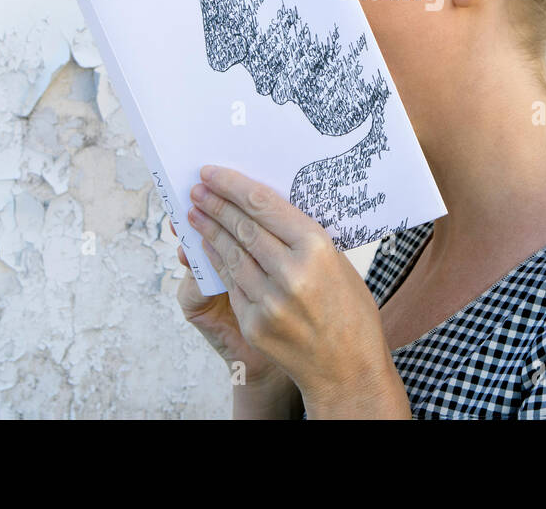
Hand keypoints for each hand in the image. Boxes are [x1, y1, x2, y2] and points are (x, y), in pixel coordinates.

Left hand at [186, 164, 411, 417]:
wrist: (348, 370)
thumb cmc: (350, 312)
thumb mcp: (338, 264)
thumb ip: (304, 240)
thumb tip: (267, 210)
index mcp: (317, 248)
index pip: (264, 205)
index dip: (232, 186)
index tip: (212, 173)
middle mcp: (291, 272)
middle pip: (242, 227)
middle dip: (215, 204)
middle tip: (197, 189)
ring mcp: (269, 301)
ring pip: (230, 254)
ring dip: (209, 231)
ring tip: (195, 214)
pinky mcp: (254, 324)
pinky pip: (231, 283)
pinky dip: (217, 262)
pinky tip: (207, 248)